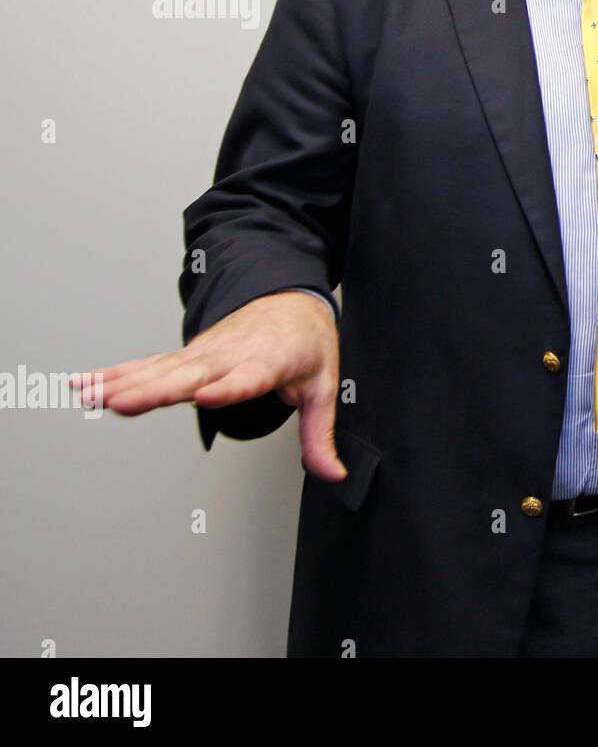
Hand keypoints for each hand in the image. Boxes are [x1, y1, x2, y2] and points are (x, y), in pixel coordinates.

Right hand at [71, 290, 346, 480]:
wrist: (291, 301)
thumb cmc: (306, 343)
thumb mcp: (324, 386)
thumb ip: (320, 433)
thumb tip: (332, 473)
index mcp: (269, 361)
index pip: (248, 378)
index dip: (228, 388)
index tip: (206, 397)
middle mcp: (231, 355)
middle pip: (192, 375)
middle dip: (156, 389)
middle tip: (122, 403)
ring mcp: (205, 353)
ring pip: (162, 369)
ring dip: (124, 382)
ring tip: (92, 396)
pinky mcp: (188, 356)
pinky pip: (148, 365)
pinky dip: (116, 373)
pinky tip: (87, 384)